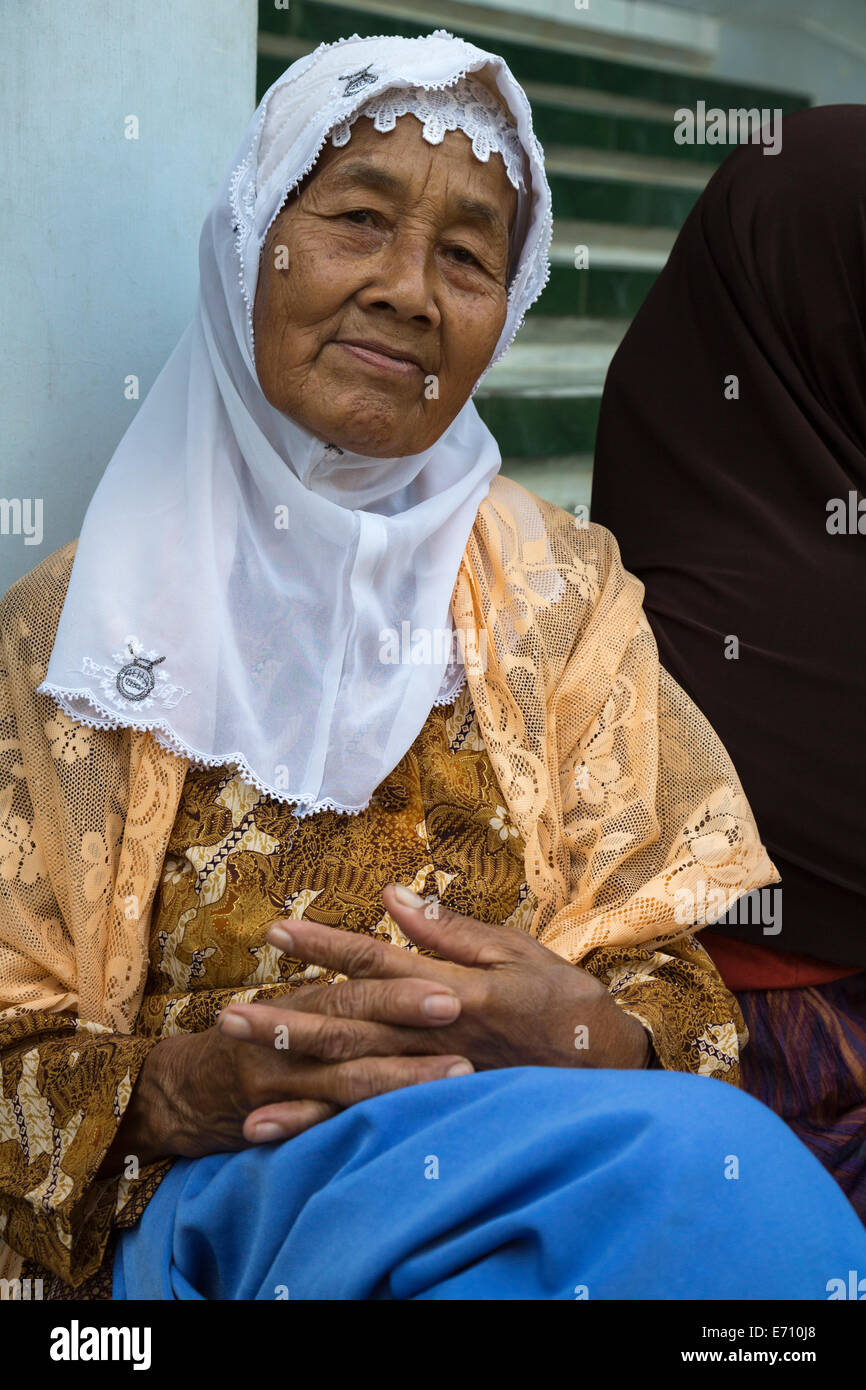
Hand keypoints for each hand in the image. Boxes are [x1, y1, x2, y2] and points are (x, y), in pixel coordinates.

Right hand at [99, 974, 473, 1169]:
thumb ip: (348, 980)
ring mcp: (281, 1083)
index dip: (401, 986)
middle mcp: (295, 1038)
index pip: (357, 983)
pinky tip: (376, 1134)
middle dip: (407, 1017)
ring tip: (457, 1073)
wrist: (174, 1092)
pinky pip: (311, 1129)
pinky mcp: (271, 1124)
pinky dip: (337, 1129)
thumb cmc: (250, 1042)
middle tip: (460, 1009)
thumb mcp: (295, 1004)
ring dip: (400, 1073)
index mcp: (309, 1002)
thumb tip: (395, 920)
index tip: (452, 985)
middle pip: (355, 1023)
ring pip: (347, 1080)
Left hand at [218, 885, 649, 1131]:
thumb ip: (449, 930)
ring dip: (295, 1075)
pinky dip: (325, 1127)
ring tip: (242, 1076)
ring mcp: (432, 1079)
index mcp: (449, 987)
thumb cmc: (564, 1004)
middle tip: (229, 1016)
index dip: (323, 945)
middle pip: (349, 1021)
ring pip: (352, 1077)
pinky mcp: (438, 1112)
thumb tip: (392, 898)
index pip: (374, 961)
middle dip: (288, 1016)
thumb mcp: (515, 951)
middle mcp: (431, 1035)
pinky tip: (282, 1132)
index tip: (276, 931)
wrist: (609, 1072)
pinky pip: (372, 1122)